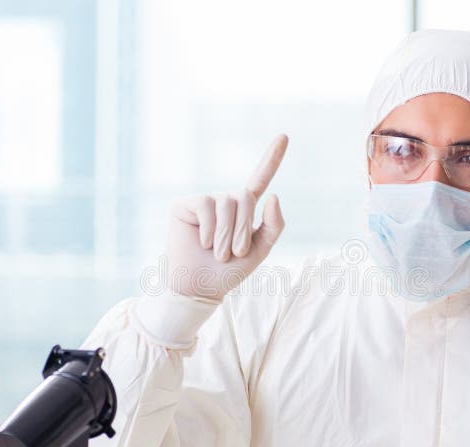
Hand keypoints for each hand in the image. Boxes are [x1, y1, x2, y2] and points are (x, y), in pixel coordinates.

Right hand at [166, 134, 287, 300]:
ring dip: (226, 235)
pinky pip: (205, 206)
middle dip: (242, 230)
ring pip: (226, 203)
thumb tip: (274, 194)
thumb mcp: (260, 250)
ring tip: (216, 253)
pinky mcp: (185, 205)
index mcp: (244, 210)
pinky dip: (208, 229)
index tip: (284, 136)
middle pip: (244, 197)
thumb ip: (274, 225)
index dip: (272, 158)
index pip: (260, 179)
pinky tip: (201, 243)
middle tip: (232, 253)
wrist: (200, 287)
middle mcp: (225, 201)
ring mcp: (205, 202)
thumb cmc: (229, 272)